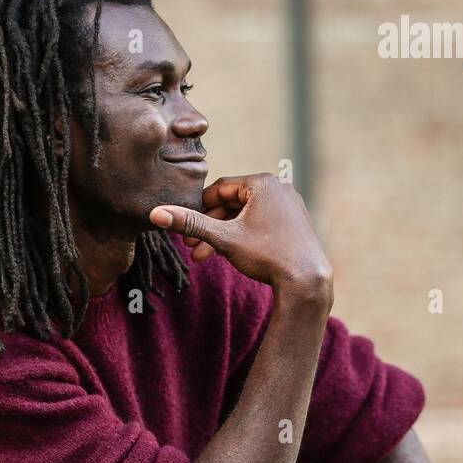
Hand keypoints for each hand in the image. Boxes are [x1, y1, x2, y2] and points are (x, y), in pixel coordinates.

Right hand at [148, 172, 332, 303]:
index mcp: (262, 182)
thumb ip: (190, 224)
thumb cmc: (267, 256)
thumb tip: (155, 214)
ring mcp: (289, 204)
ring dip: (224, 235)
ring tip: (206, 257)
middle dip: (209, 227)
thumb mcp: (223, 238)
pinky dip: (244, 236)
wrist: (306, 280)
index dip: (199, 209)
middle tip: (191, 247)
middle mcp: (278, 187)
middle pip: (232, 203)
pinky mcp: (295, 221)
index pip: (220, 189)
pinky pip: (262, 222)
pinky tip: (232, 254)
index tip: (185, 229)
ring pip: (246, 215)